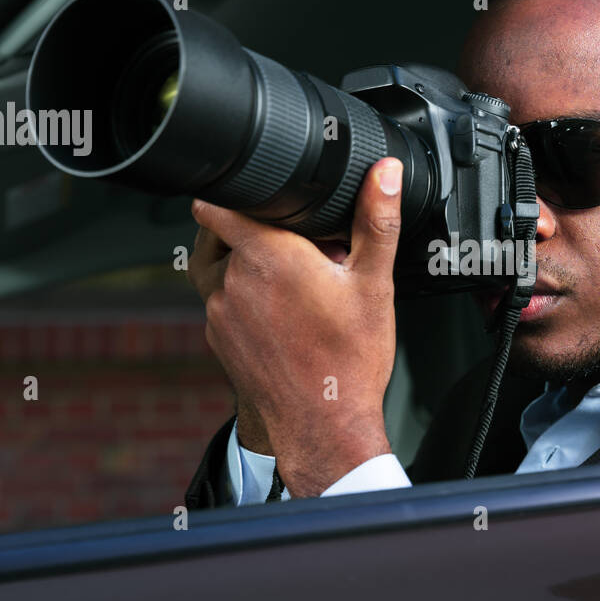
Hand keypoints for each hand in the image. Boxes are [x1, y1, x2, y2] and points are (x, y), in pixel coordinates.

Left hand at [188, 158, 402, 496]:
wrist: (324, 426)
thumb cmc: (349, 360)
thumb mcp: (374, 283)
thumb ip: (376, 220)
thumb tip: (383, 174)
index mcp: (268, 256)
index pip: (216, 204)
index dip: (234, 195)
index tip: (256, 200)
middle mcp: (234, 280)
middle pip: (224, 235)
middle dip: (256, 235)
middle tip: (300, 253)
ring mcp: (220, 313)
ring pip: (222, 270)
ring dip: (249, 269)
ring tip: (295, 288)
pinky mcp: (218, 340)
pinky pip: (224, 305)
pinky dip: (246, 303)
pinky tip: (285, 320)